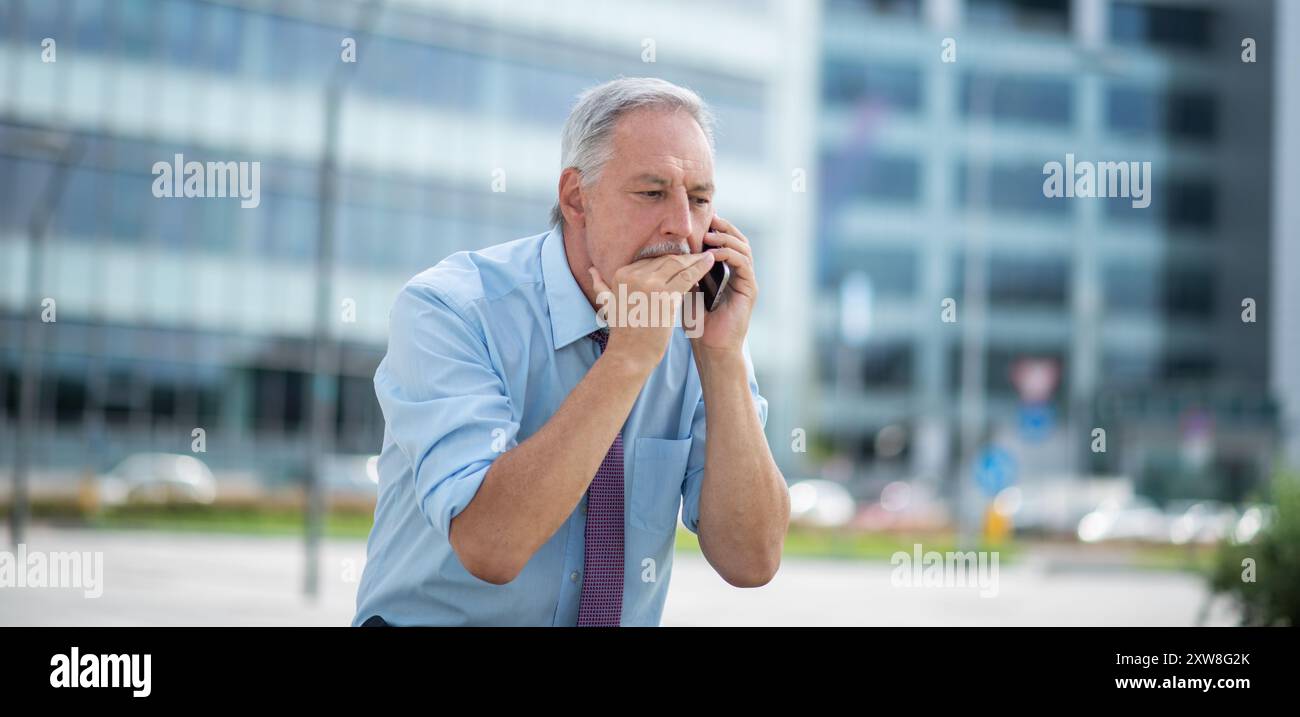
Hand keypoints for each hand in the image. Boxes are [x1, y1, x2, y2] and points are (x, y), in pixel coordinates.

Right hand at [589, 251, 716, 373]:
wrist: (630, 355)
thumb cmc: (624, 333)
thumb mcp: (607, 304)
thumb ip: (600, 285)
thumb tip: (591, 270)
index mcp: (621, 275)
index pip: (651, 259)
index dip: (669, 257)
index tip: (683, 257)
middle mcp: (634, 276)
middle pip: (666, 259)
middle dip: (685, 256)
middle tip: (700, 253)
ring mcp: (650, 285)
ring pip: (678, 265)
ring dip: (696, 260)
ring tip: (709, 257)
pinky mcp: (665, 296)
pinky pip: (687, 277)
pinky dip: (700, 268)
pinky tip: (710, 262)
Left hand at [694, 216, 755, 354]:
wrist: (710, 349)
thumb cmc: (697, 324)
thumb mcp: (687, 291)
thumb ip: (685, 272)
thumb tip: (670, 250)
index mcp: (727, 273)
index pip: (725, 242)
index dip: (715, 229)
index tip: (700, 219)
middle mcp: (739, 274)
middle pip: (737, 240)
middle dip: (724, 227)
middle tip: (709, 218)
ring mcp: (746, 281)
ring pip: (742, 248)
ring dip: (726, 239)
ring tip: (709, 234)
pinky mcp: (750, 289)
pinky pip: (743, 264)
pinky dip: (729, 254)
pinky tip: (713, 253)